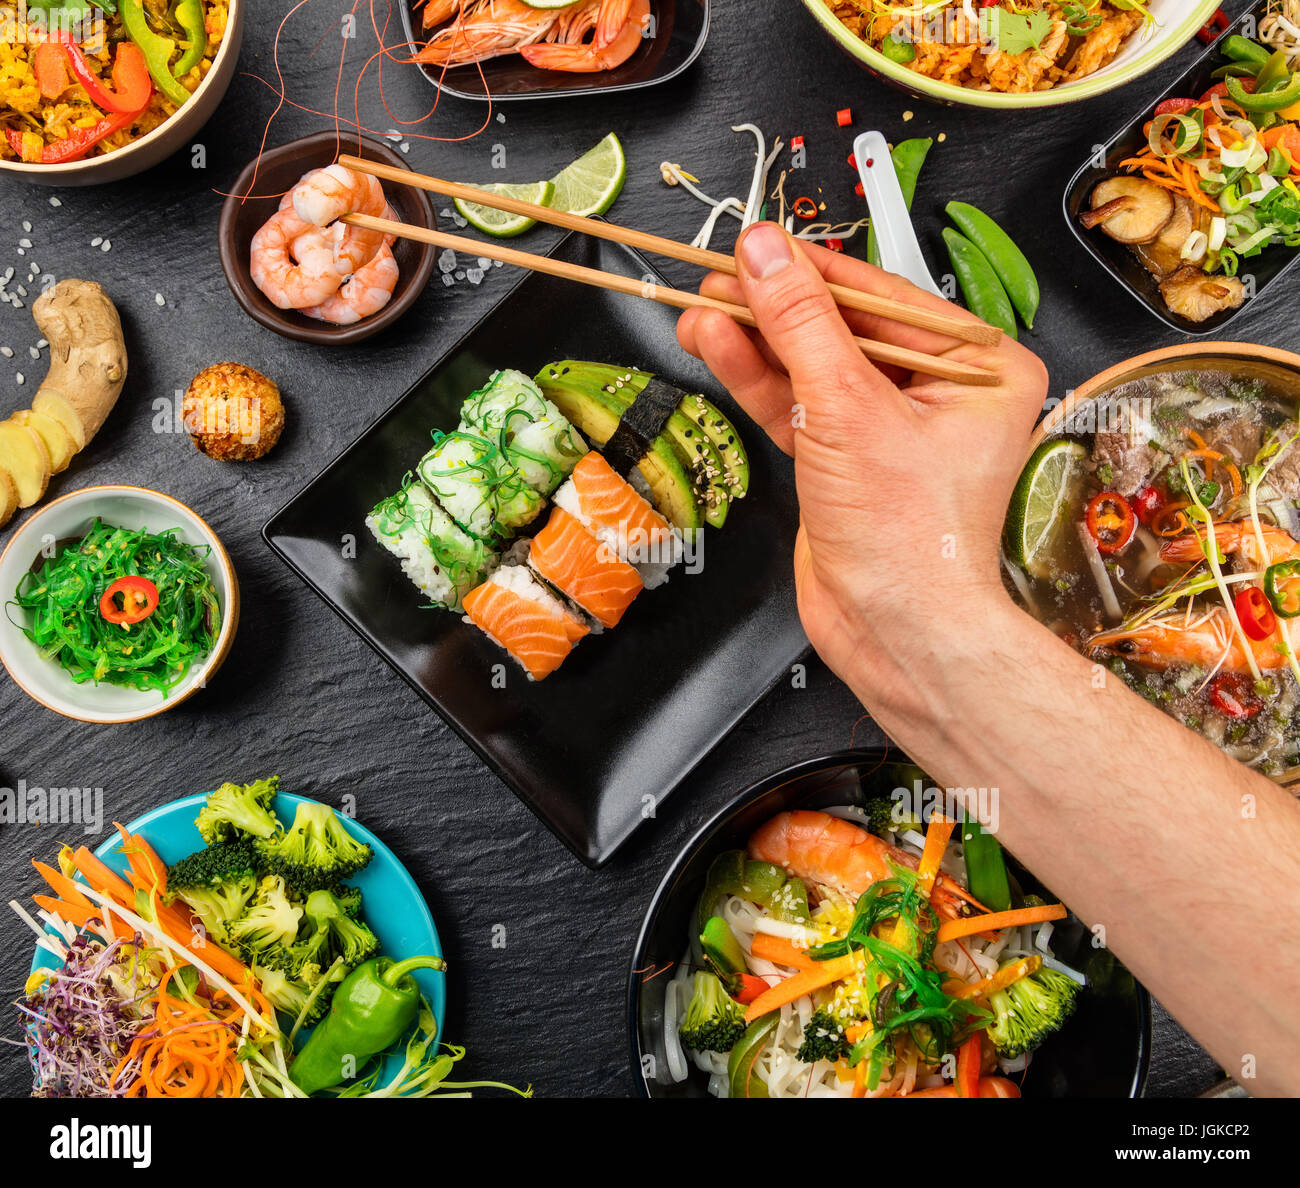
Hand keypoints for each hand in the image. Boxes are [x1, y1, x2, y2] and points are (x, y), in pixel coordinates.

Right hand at [677, 223, 1049, 714]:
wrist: (896, 633)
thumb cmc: (910, 541)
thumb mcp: (848, 409)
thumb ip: (801, 324)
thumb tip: (767, 254)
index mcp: (979, 369)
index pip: (882, 297)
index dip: (811, 270)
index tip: (758, 244)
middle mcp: (941, 394)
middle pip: (842, 328)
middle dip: (774, 307)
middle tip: (718, 276)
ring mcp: (889, 429)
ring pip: (812, 367)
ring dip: (755, 340)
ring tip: (702, 309)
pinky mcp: (846, 461)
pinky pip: (798, 406)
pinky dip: (758, 380)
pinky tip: (719, 347)